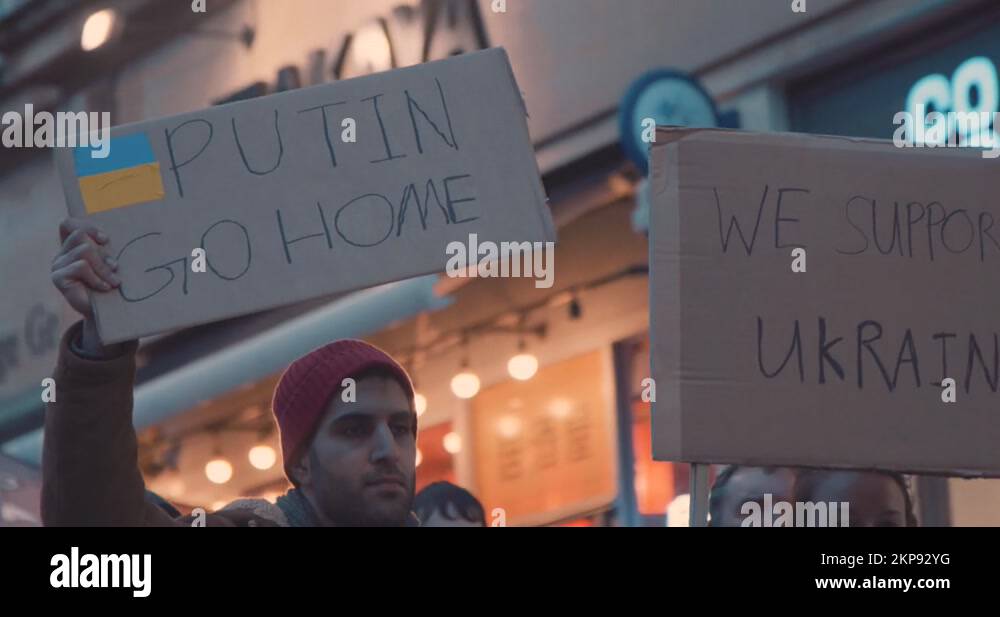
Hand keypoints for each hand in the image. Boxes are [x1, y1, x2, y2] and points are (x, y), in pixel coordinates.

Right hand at [51, 218, 122, 355]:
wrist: (106, 313)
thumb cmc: (111, 285)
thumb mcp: (110, 264)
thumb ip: (107, 250)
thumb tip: (118, 235)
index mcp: (73, 247)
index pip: (69, 224)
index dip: (87, 227)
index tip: (106, 239)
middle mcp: (62, 254)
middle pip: (80, 236)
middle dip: (102, 253)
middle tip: (115, 267)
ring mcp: (58, 265)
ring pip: (84, 251)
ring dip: (104, 268)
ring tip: (114, 281)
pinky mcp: (58, 277)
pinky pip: (81, 267)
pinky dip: (97, 278)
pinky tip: (105, 288)